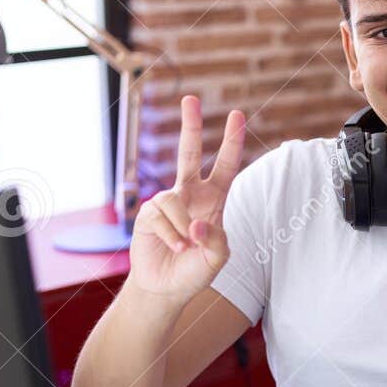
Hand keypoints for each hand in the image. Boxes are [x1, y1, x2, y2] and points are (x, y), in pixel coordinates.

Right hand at [128, 94, 245, 301]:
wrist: (165, 288)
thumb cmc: (194, 271)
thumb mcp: (218, 259)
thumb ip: (217, 241)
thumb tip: (197, 224)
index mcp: (214, 200)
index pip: (225, 166)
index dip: (231, 142)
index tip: (237, 116)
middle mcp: (190, 195)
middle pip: (188, 153)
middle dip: (190, 125)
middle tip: (190, 98)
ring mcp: (167, 202)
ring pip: (174, 201)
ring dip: (182, 229)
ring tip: (185, 248)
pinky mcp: (148, 213)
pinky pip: (161, 217)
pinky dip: (171, 236)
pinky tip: (173, 248)